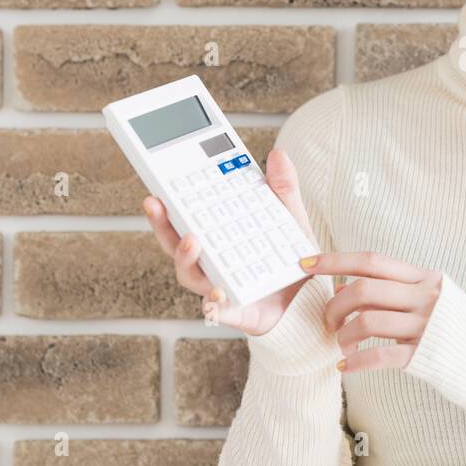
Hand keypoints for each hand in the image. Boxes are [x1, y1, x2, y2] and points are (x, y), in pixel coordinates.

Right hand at [143, 148, 319, 335]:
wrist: (309, 298)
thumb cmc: (288, 257)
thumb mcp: (289, 217)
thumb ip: (283, 188)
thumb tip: (278, 154)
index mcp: (217, 234)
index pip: (185, 216)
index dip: (167, 201)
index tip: (156, 181)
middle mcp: (210, 260)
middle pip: (175, 241)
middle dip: (161, 222)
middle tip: (156, 202)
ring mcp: (217, 284)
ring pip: (189, 274)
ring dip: (185, 257)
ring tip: (191, 240)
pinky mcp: (233, 311)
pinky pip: (217, 309)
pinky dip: (214, 303)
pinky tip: (217, 293)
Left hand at [301, 252, 441, 373]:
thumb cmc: (452, 326)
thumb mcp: (429, 297)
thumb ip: (394, 289)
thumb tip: (345, 285)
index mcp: (423, 277)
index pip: (373, 261)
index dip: (336, 260)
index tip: (306, 263)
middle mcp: (425, 296)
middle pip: (365, 289)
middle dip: (336, 305)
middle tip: (329, 321)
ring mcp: (425, 325)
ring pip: (368, 321)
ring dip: (344, 335)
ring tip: (341, 346)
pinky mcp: (424, 354)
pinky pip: (381, 355)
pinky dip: (357, 362)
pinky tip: (346, 367)